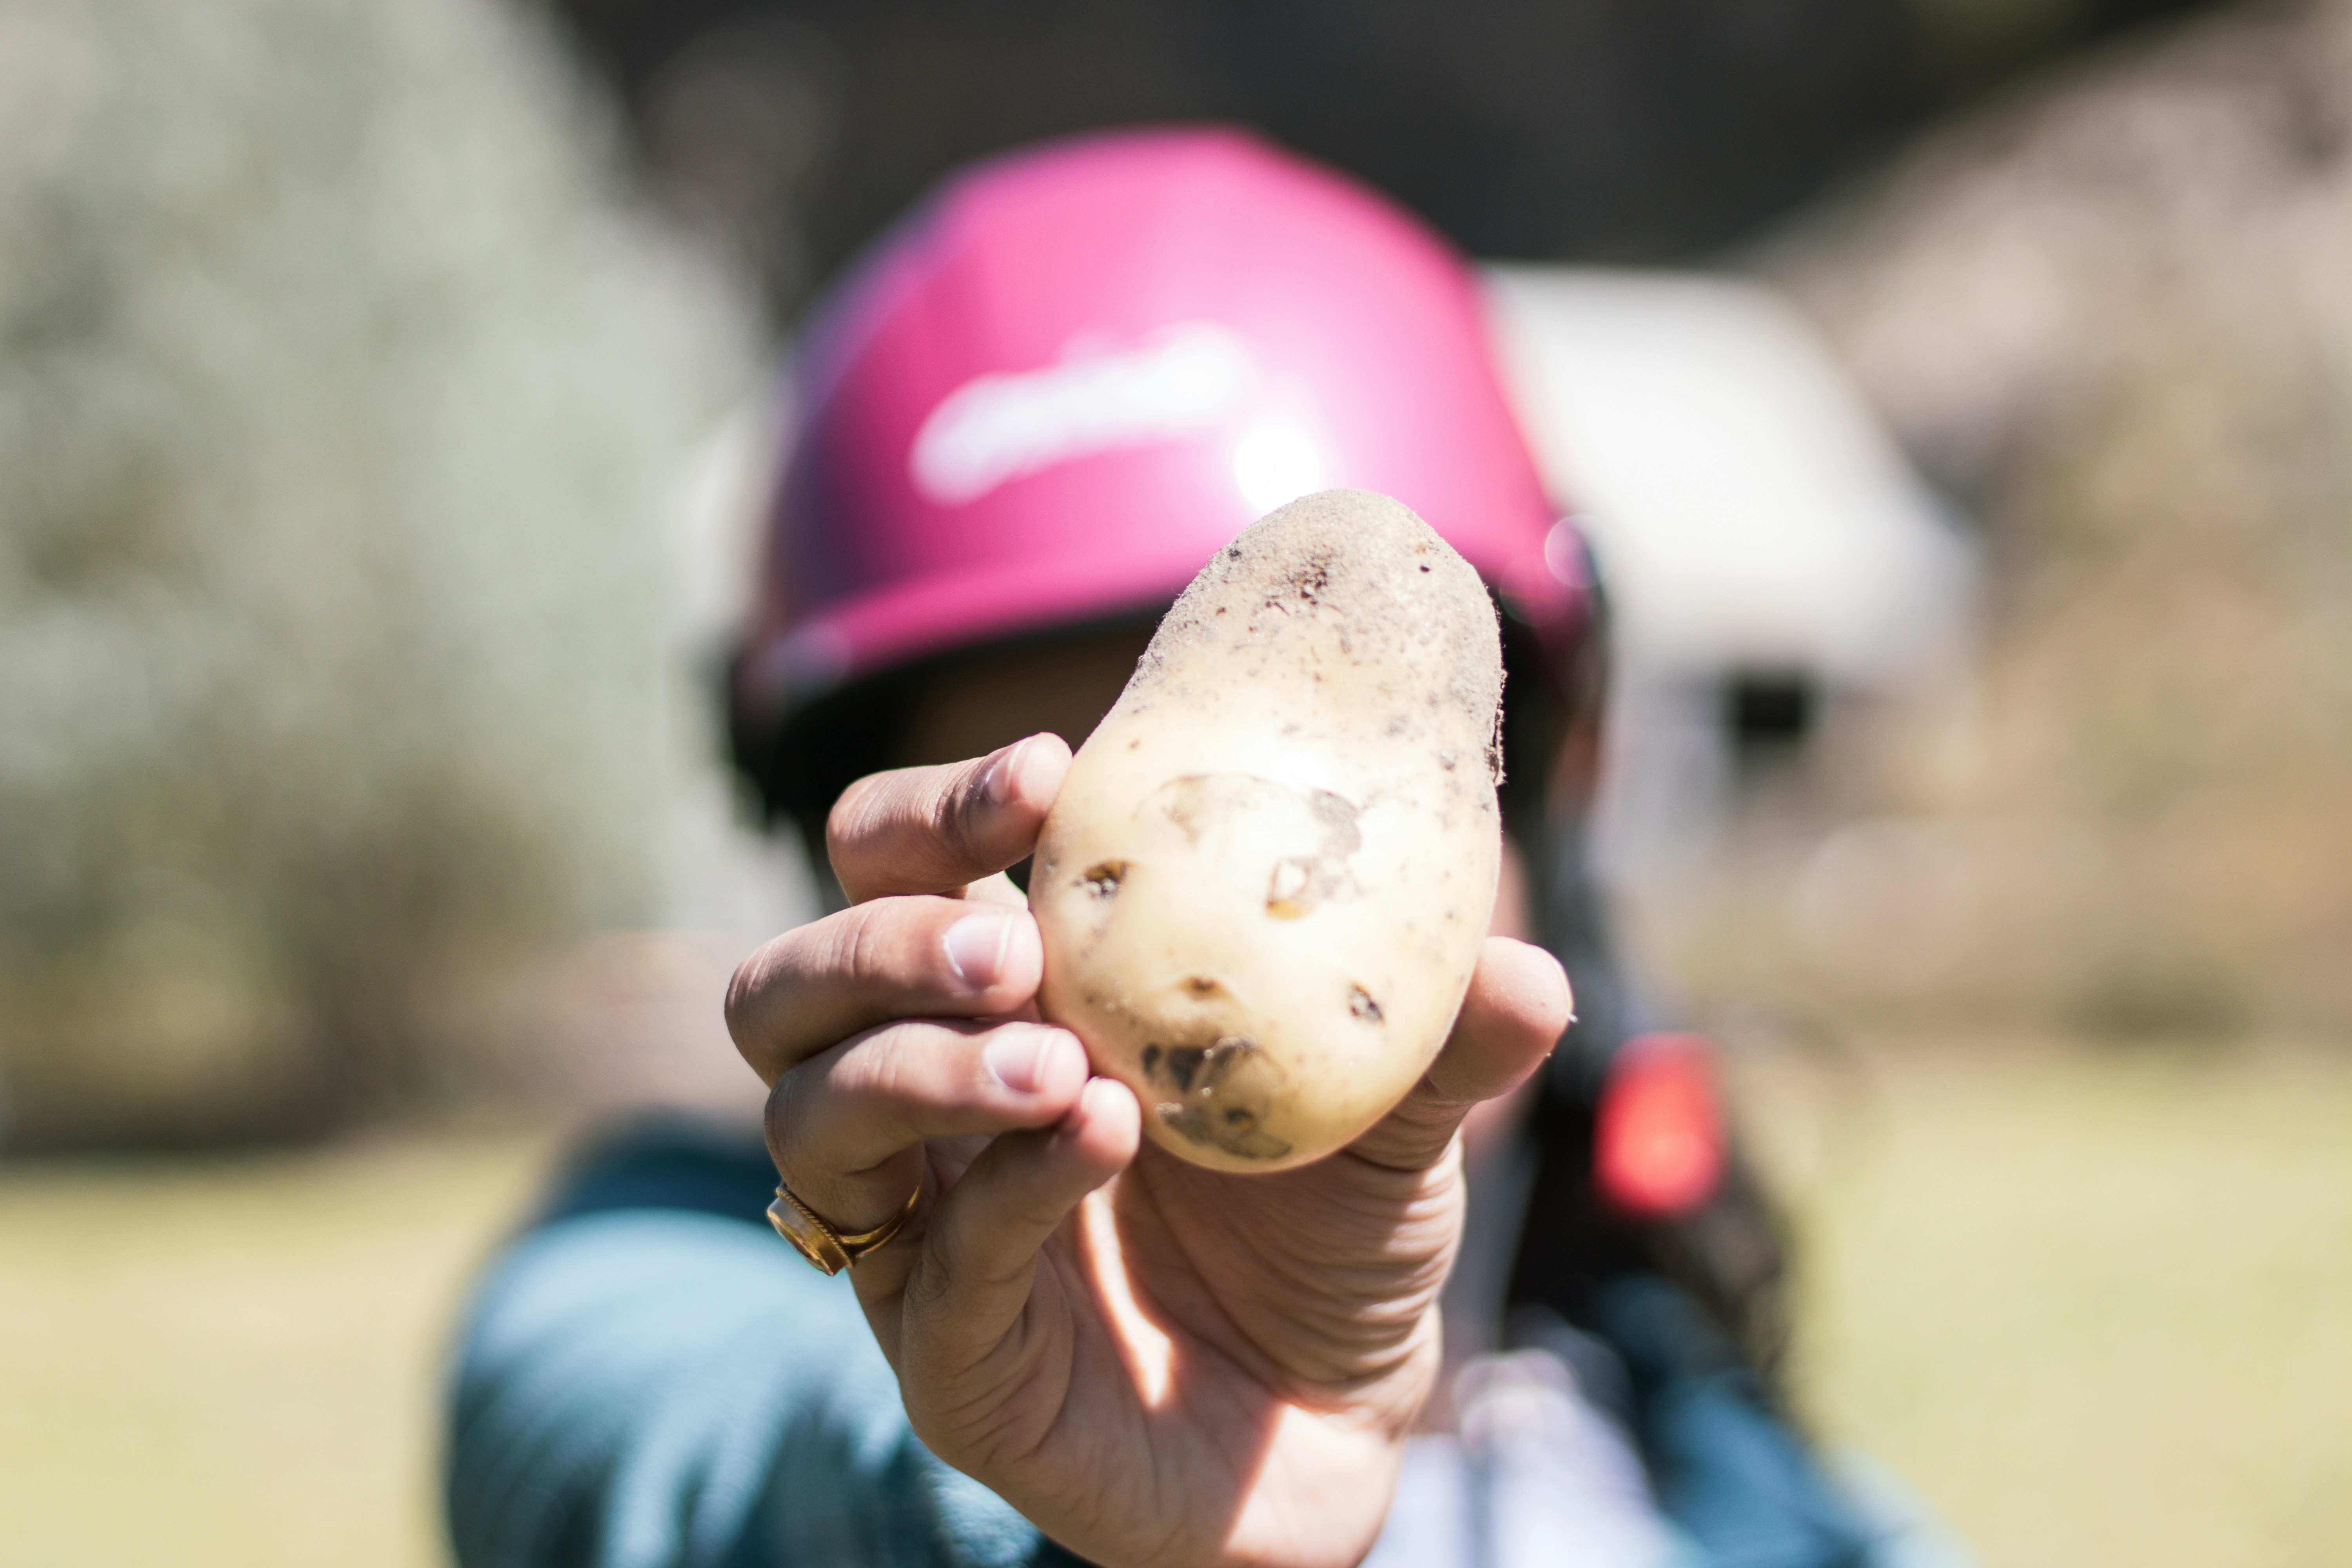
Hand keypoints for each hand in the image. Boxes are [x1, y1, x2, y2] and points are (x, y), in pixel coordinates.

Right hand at [726, 734, 1571, 1567]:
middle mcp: (927, 1097)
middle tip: (1016, 950)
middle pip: (793, 982)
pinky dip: (1003, 1196)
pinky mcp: (949, 1353)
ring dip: (920, 1068)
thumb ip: (1440, 1037)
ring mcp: (919, 1229)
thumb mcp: (1393, 1114)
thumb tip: (1524, 967)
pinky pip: (929, 1262)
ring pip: (813, 1117)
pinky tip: (1095, 1144)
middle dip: (886, 940)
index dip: (934, 812)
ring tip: (1067, 1069)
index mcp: (1005, 995)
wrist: (1335, 1420)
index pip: (889, 864)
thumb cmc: (1331, 1230)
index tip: (1047, 772)